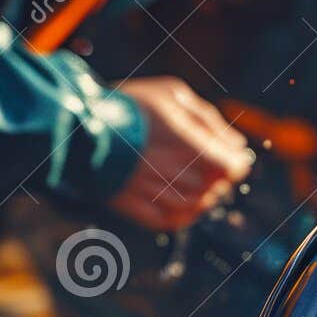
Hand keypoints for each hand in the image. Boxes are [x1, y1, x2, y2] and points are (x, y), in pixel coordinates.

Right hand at [109, 77, 250, 231]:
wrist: (78, 127)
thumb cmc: (128, 105)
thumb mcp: (172, 95)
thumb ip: (210, 120)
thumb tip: (238, 145)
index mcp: (188, 144)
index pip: (232, 167)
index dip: (237, 163)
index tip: (234, 157)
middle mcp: (176, 174)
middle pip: (217, 187)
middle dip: (216, 175)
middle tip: (201, 160)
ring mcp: (158, 195)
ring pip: (197, 206)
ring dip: (200, 193)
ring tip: (184, 174)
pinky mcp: (138, 211)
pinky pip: (173, 222)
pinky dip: (182, 213)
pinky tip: (177, 198)